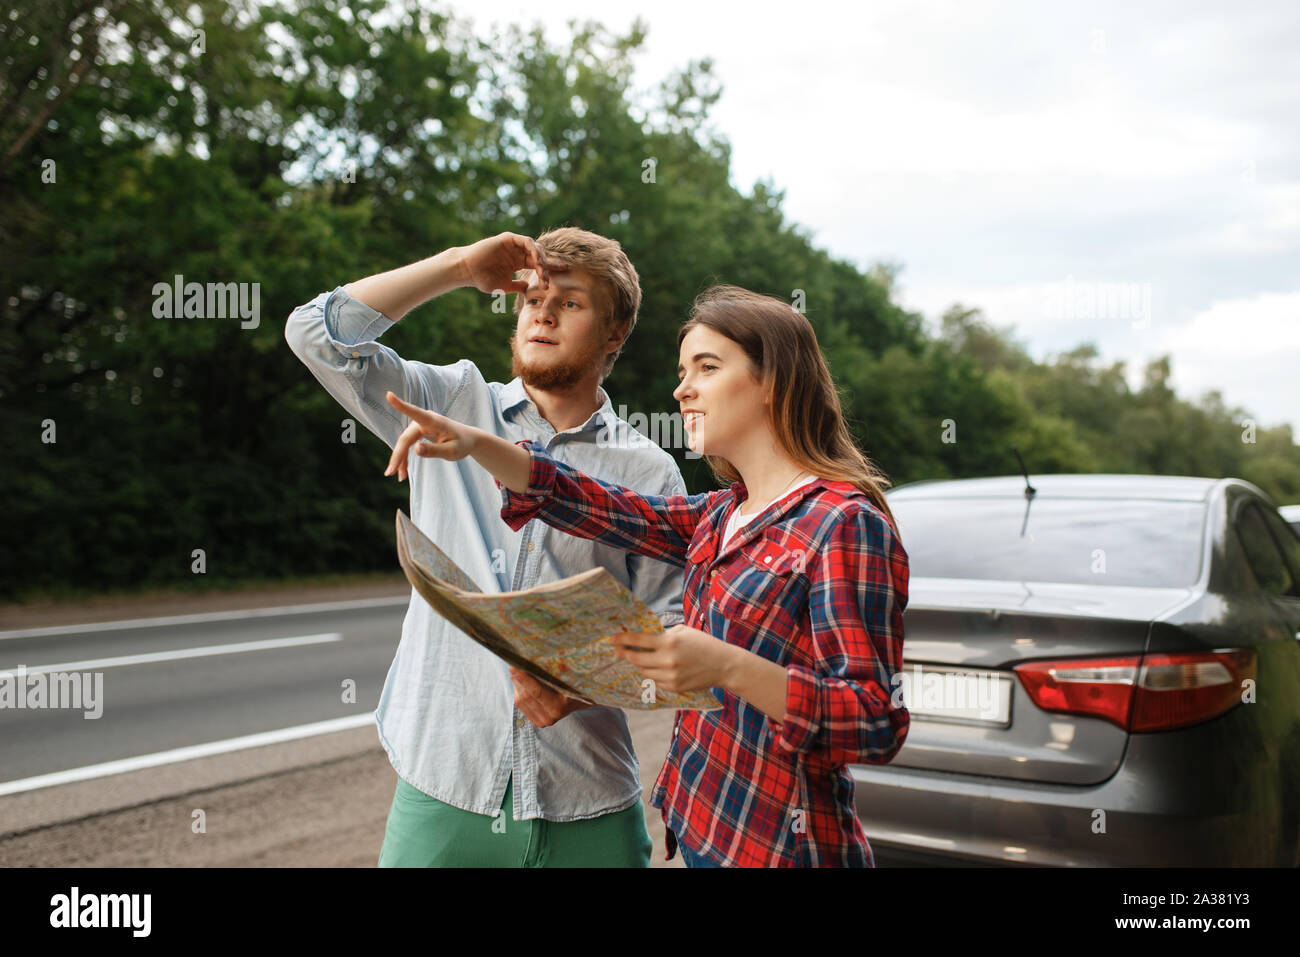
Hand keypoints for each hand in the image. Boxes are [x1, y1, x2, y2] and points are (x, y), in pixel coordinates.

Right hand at [383, 392, 477, 480]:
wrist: (468, 440)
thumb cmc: (462, 443)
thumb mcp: (452, 451)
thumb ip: (434, 450)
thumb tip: (416, 449)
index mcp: (434, 422)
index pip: (414, 412)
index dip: (401, 405)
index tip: (389, 395)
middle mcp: (424, 421)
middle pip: (405, 439)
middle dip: (397, 456)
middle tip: (390, 473)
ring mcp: (420, 426)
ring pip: (404, 443)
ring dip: (400, 459)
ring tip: (399, 477)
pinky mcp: (418, 433)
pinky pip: (408, 445)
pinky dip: (405, 458)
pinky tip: (403, 472)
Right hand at [457, 232, 566, 295]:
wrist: (468, 271)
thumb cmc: (483, 279)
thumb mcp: (505, 286)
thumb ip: (518, 287)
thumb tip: (530, 290)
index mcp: (518, 263)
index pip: (539, 265)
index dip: (551, 268)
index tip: (564, 273)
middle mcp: (518, 253)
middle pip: (540, 256)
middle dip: (548, 266)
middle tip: (550, 279)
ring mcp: (514, 245)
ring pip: (536, 248)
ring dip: (542, 259)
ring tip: (542, 271)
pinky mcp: (509, 239)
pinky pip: (527, 241)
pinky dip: (534, 249)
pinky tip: (536, 260)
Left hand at [510, 667, 590, 727]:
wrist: (582, 701)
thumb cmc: (577, 684)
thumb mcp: (571, 675)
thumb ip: (556, 668)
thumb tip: (536, 657)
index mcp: (560, 705)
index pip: (536, 691)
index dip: (523, 678)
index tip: (514, 665)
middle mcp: (550, 716)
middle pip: (525, 695)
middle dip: (517, 678)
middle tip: (513, 662)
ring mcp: (543, 720)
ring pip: (520, 699)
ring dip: (517, 684)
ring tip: (517, 669)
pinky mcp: (537, 721)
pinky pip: (521, 704)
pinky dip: (519, 691)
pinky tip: (520, 681)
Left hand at [608, 625, 734, 694]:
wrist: (724, 665)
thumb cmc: (704, 644)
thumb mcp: (684, 631)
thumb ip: (664, 634)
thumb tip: (644, 636)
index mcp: (669, 642)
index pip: (638, 641)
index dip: (623, 640)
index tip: (612, 639)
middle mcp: (667, 660)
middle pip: (637, 659)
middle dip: (626, 654)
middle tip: (620, 651)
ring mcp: (670, 676)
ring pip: (645, 672)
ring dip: (640, 665)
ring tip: (639, 659)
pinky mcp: (674, 687)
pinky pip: (655, 681)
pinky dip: (653, 674)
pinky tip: (655, 669)